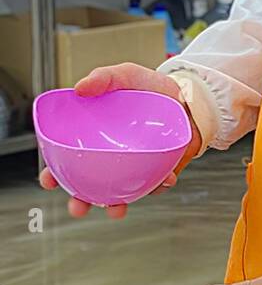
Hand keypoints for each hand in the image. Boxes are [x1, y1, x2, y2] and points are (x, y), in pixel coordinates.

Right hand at [39, 63, 200, 218]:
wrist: (189, 96)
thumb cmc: (152, 87)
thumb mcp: (125, 75)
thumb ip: (104, 78)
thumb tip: (80, 88)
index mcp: (96, 135)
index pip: (69, 157)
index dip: (55, 171)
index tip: (49, 181)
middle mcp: (113, 154)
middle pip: (89, 183)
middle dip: (81, 200)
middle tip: (78, 207)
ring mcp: (136, 165)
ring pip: (119, 192)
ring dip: (115, 204)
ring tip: (116, 209)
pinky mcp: (159, 170)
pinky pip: (155, 185)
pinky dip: (158, 187)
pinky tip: (164, 181)